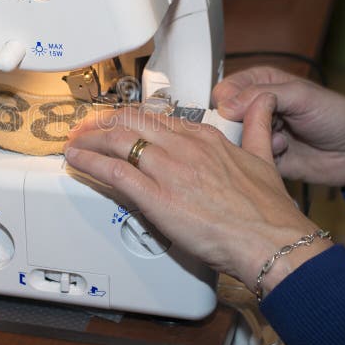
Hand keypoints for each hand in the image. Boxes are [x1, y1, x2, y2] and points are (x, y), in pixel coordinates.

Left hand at [64, 95, 331, 296]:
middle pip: (129, 121)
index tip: (118, 122)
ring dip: (88, 139)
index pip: (156, 117)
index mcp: (204, 136)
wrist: (270, 240)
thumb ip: (257, 125)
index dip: (129, 118)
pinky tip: (76, 160)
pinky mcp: (155, 197)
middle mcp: (182, 146)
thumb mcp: (264, 156)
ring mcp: (167, 169)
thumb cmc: (267, 210)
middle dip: (101, 122)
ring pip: (116, 141)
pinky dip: (89, 162)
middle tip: (87, 128)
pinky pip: (113, 171)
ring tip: (75, 142)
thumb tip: (262, 103)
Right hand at [212, 66, 344, 196]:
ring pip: (234, 140)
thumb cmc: (337, 116)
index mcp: (261, 84)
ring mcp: (259, 133)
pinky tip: (284, 150)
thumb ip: (261, 95)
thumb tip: (226, 105)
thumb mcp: (300, 95)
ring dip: (255, 140)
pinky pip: (249, 158)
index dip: (227, 103)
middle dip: (240, 125)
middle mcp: (255, 108)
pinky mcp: (264, 157)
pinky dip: (264, 155)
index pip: (225, 90)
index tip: (239, 112)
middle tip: (262, 126)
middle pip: (224, 118)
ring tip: (280, 139)